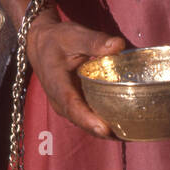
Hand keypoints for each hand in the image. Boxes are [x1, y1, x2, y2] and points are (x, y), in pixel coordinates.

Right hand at [26, 12, 125, 136]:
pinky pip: (87, 117)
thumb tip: (119, 45)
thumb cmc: (57, 38)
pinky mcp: (73, 104)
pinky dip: (103, 121)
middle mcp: (59, 101)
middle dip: (102, 131)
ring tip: (129, 133)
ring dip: (104, 129)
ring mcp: (65, 105)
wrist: (41, 43)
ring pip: (85, 122)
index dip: (88, 120)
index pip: (72, 106)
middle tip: (127, 134)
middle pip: (81, 120)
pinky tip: (123, 123)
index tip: (105, 130)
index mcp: (56, 84)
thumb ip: (95, 41)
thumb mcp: (74, 35)